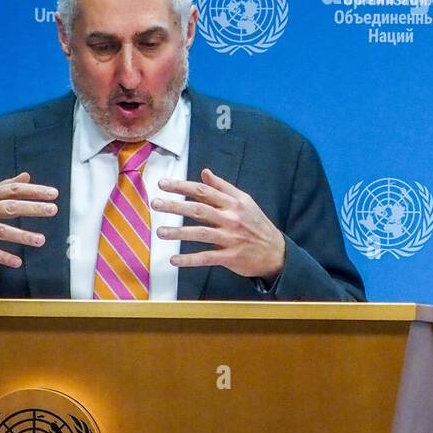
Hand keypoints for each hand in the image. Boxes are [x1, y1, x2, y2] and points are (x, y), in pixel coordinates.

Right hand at [0, 172, 57, 275]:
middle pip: (9, 207)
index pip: (12, 190)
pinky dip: (3, 257)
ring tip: (41, 240)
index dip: (33, 190)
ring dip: (22, 236)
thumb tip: (26, 176)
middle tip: (53, 210)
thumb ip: (3, 187)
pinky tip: (17, 262)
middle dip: (33, 208)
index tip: (53, 193)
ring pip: (1, 230)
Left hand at [152, 169, 285, 280]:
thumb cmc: (257, 224)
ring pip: (200, 233)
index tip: (163, 184)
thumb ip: (223, 187)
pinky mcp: (230, 257)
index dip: (182, 186)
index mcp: (234, 203)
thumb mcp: (245, 201)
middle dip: (175, 206)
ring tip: (160, 232)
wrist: (276, 252)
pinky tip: (174, 259)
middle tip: (155, 203)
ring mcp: (230, 238)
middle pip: (199, 210)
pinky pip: (206, 257)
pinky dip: (189, 259)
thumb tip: (205, 172)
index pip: (204, 191)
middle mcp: (231, 218)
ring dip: (178, 233)